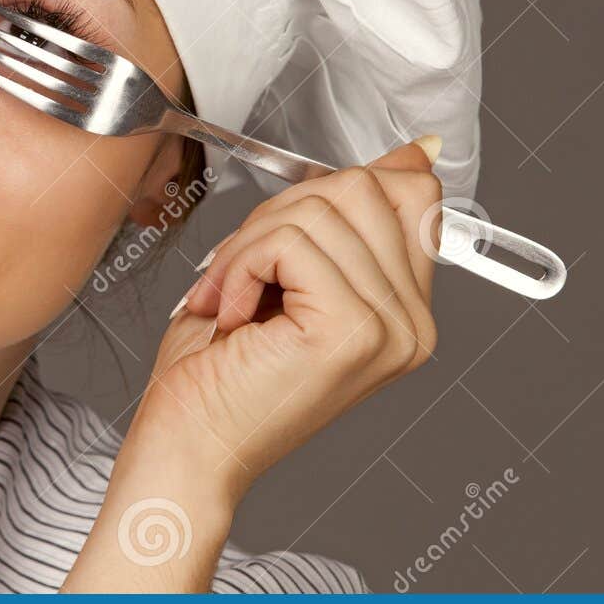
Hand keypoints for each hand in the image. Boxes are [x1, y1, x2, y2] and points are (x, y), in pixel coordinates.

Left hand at [127, 137, 442, 507]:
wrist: (187, 451)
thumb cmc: (216, 375)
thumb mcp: (285, 271)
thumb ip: (345, 216)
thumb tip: (415, 152)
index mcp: (406, 309)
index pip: (412, 192)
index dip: (334, 190)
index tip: (285, 234)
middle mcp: (412, 324)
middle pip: (363, 188)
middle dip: (277, 216)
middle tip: (241, 277)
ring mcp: (389, 330)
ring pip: (319, 210)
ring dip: (249, 246)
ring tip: (232, 302)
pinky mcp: (350, 332)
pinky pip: (289, 242)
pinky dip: (240, 265)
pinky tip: (233, 317)